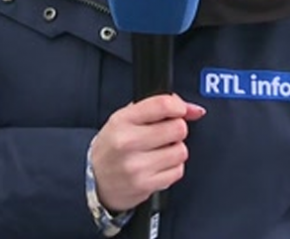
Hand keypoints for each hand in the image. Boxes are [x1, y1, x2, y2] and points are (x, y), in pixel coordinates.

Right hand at [90, 95, 205, 212]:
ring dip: (175, 150)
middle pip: (177, 128)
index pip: (162, 105)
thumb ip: (157, 108)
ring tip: (159, 151)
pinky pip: (177, 171)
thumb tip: (194, 109)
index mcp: (122, 121)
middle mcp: (128, 142)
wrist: (95, 181)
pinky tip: (158, 166)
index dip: (179, 106)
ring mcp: (136, 166)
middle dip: (176, 130)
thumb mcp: (125, 119)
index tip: (179, 111)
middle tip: (165, 134)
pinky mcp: (145, 185)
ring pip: (180, 151)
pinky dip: (172, 168)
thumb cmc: (112, 147)